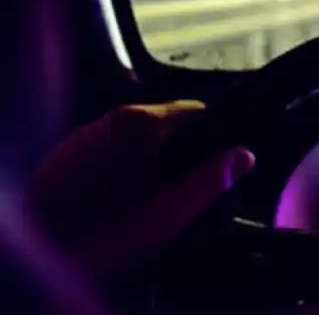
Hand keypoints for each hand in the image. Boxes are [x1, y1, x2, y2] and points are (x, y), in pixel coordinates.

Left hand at [25, 100, 253, 281]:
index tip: (224, 160)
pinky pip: (108, 153)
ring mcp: (85, 134)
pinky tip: (118, 201)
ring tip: (148, 199)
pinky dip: (120, 170)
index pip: (197, 110)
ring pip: (135, 140)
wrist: (33, 248)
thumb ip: (211, 181)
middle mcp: (111, 118)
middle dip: (180, 152)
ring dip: (149, 162)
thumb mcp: (168, 214)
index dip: (217, 135)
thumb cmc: (99, 233)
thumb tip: (245, 155)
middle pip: (166, 126)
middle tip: (183, 191)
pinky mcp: (66, 154)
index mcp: (140, 122)